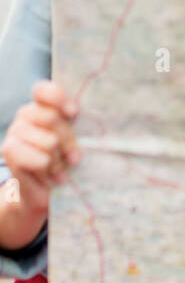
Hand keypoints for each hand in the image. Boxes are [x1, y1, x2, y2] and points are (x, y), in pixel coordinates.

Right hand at [1, 81, 80, 219]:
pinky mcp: (9, 151)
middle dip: (68, 142)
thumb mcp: (73, 140)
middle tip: (74, 159)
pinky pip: (38, 158)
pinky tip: (47, 177)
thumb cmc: (62, 162)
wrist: (39, 192)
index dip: (58, 98)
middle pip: (53, 118)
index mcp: (41, 107)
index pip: (43, 90)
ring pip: (49, 141)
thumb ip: (76, 126)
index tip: (73, 113)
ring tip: (58, 171)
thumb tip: (77, 115)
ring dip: (58, 161)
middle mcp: (25, 115)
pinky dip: (47, 169)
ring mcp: (14, 132)